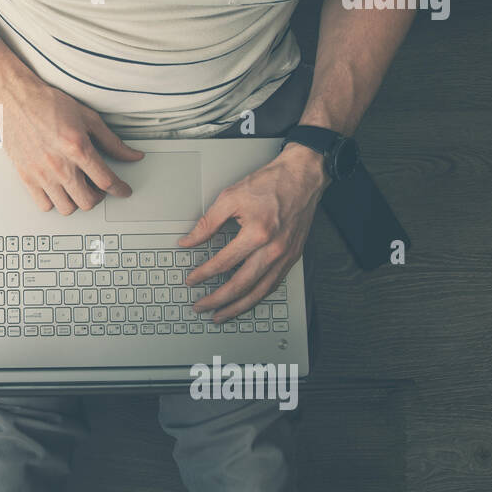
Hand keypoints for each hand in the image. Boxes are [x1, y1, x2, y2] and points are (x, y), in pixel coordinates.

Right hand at [0, 80, 143, 213]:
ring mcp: (41, 173)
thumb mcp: (88, 118)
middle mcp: (59, 164)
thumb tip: (132, 155)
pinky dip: (55, 202)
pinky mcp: (26, 177)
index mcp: (77, 147)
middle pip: (88, 200)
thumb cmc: (47, 104)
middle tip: (98, 187)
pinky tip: (58, 189)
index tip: (123, 190)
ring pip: (67, 208)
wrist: (15, 99)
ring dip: (77, 201)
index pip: (106, 180)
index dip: (120, 189)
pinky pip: (45, 205)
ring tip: (78, 188)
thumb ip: (112, 141)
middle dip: (99, 197)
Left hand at [178, 142, 329, 322]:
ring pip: (259, 292)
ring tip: (221, 315)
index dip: (204, 274)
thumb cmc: (270, 183)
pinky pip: (273, 284)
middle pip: (241, 285)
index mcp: (258, 233)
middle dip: (218, 300)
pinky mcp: (293, 257)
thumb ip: (207, 223)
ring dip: (238, 307)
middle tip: (201, 307)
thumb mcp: (231, 197)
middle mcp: (274, 249)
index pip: (224, 262)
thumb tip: (189, 241)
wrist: (303, 176)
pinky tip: (245, 301)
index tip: (191, 280)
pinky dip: (257, 297)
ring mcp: (286, 256)